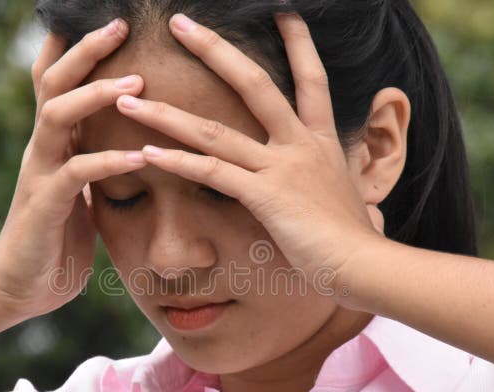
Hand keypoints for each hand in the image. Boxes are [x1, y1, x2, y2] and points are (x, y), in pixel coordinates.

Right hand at [0, 19, 148, 318]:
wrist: (19, 289)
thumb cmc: (55, 241)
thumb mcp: (80, 194)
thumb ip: (94, 164)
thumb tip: (128, 146)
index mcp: (53, 143)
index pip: (56, 82)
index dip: (75, 48)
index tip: (108, 20)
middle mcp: (42, 149)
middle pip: (53, 82)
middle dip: (85, 50)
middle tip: (120, 24)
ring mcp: (38, 174)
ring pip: (57, 116)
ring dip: (96, 95)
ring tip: (136, 83)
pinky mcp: (44, 206)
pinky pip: (76, 174)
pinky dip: (109, 162)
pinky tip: (141, 157)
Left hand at [114, 12, 386, 295]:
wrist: (365, 265)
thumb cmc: (354, 239)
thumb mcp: (346, 195)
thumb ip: (330, 176)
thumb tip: (334, 175)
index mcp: (320, 141)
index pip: (312, 79)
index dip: (299, 44)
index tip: (284, 12)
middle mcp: (300, 144)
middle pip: (254, 84)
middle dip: (214, 49)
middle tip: (179, 22)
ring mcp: (281, 168)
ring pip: (215, 131)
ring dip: (167, 114)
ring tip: (127, 99)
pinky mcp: (265, 197)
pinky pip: (212, 174)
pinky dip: (177, 163)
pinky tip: (145, 154)